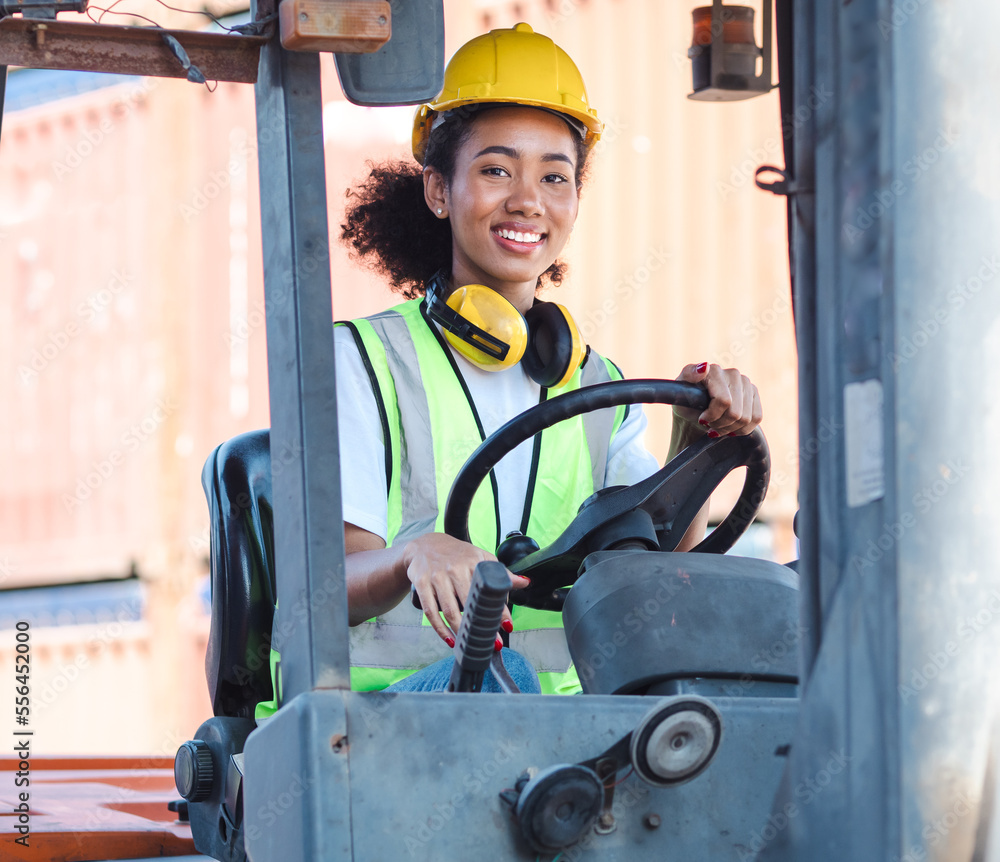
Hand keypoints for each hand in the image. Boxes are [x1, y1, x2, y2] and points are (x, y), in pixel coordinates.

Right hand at [401, 533, 529, 644]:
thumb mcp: (479, 557)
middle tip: (492, 643)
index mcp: (473, 561)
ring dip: (461, 631)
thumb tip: (525, 582)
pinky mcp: (421, 583)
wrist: (425, 545)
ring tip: (471, 645)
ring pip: (450, 610)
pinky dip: (440, 629)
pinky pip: (431, 611)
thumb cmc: (456, 555)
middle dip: (481, 626)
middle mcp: (455, 568)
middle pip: (469, 603)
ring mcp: (436, 576)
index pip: (489, 588)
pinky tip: (450, 640)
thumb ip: (501, 572)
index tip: (507, 626)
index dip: (500, 609)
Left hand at [673, 362, 762, 437]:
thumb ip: (688, 375)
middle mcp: (733, 374)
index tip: (702, 419)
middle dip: (720, 425)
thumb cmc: (686, 401)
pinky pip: (756, 418)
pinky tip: (730, 427)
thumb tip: (704, 367)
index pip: (724, 401)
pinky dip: (742, 429)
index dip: (713, 416)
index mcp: (714, 371)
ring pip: (746, 418)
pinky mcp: (754, 394)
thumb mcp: (678, 391)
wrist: (696, 412)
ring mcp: (746, 383)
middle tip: (709, 424)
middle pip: (736, 413)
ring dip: (730, 428)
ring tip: (718, 425)